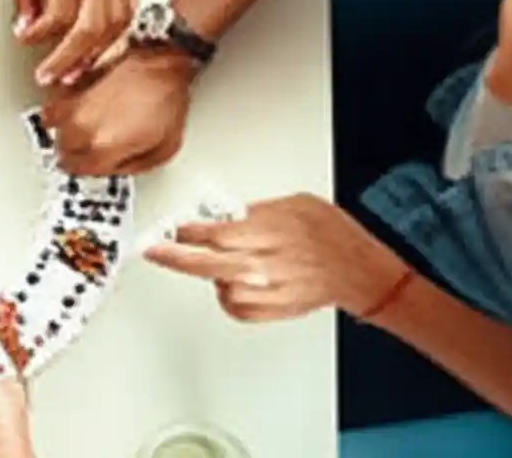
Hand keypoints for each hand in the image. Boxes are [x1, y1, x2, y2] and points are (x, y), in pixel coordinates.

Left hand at [14, 0, 131, 86]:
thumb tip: (24, 28)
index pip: (58, 13)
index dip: (40, 34)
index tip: (25, 39)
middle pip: (90, 28)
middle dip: (68, 60)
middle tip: (49, 76)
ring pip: (115, 27)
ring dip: (94, 56)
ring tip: (73, 73)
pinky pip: (128, 16)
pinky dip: (116, 40)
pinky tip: (101, 53)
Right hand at [42, 48, 195, 174]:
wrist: (164, 62)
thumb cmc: (168, 98)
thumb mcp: (165, 149)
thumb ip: (132, 166)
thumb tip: (117, 168)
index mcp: (104, 147)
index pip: (77, 170)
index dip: (86, 169)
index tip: (90, 166)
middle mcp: (83, 126)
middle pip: (62, 149)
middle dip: (74, 150)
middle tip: (87, 147)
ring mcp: (75, 101)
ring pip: (51, 123)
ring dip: (63, 126)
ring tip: (77, 125)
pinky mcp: (74, 81)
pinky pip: (56, 98)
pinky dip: (63, 102)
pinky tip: (77, 103)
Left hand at [144, 193, 411, 320]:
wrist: (360, 270)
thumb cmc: (332, 234)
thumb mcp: (293, 203)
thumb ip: (255, 211)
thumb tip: (229, 215)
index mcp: (268, 231)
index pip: (213, 233)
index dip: (186, 231)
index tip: (169, 229)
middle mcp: (264, 263)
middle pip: (205, 263)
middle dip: (173, 256)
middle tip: (152, 251)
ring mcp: (267, 289)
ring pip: (218, 287)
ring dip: (210, 276)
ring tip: (218, 264)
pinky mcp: (273, 309)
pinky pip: (236, 308)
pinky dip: (228, 297)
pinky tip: (234, 284)